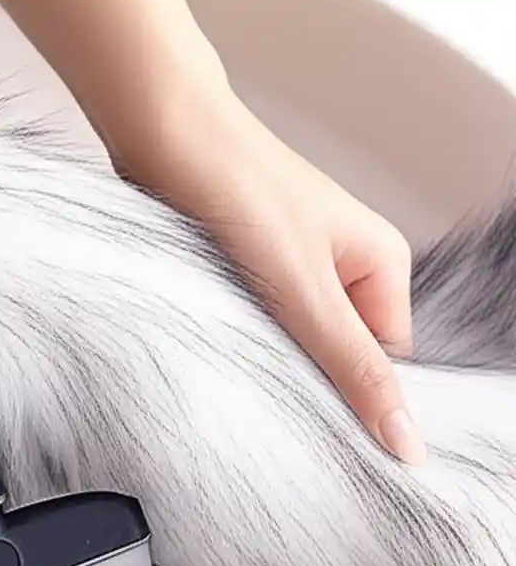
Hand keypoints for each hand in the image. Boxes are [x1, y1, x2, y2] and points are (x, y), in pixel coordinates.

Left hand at [126, 95, 425, 464]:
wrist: (159, 128)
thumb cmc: (236, 185)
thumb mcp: (303, 288)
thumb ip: (351, 364)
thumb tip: (405, 437)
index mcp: (378, 263)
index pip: (384, 362)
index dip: (354, 397)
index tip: (320, 425)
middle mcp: (340, 263)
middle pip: (334, 352)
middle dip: (303, 373)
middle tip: (266, 384)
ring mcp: (289, 262)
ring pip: (286, 337)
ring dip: (260, 351)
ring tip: (231, 345)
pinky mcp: (240, 264)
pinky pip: (247, 318)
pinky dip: (229, 330)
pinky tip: (207, 330)